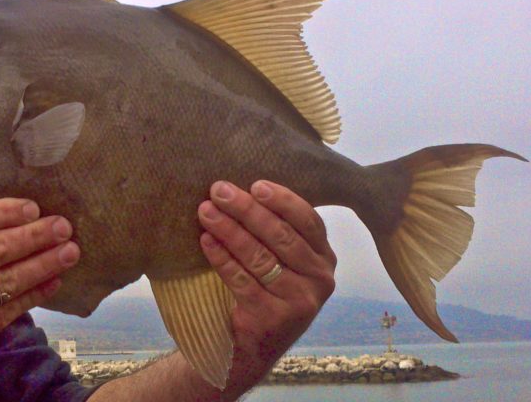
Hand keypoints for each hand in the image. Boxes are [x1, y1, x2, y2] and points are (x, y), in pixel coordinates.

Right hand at [0, 198, 79, 384]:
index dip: (3, 212)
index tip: (32, 207)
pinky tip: (52, 281)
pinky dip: (34, 294)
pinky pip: (8, 309)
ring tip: (69, 251)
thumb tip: (6, 220)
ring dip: (43, 263)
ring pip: (6, 279)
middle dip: (33, 235)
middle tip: (62, 225)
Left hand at [198, 180, 336, 393]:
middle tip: (219, 190)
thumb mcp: (283, 261)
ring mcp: (299, 301)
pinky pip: (242, 280)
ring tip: (206, 211)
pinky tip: (206, 241)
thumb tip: (241, 186)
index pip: (308, 221)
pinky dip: (221, 257)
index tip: (255, 184)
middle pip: (281, 236)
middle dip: (246, 209)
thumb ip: (276, 230)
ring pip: (260, 256)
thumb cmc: (265, 288)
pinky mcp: (274, 318)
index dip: (282, 200)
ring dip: (229, 229)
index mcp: (324, 258)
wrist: (252, 345)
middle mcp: (320, 279)